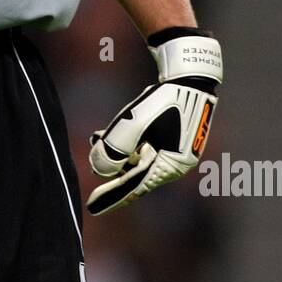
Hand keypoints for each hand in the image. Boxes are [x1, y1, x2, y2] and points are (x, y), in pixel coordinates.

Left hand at [87, 32, 221, 214]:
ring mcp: (176, 151)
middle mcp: (176, 163)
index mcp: (172, 165)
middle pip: (136, 174)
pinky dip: (127, 144)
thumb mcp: (134, 121)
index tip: (93, 207)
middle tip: (91, 171)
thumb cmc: (165, 98)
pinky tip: (108, 134)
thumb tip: (99, 170)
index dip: (112, 196)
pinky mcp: (173, 139)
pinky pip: (145, 149)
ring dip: (117, 152)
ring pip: (139, 160)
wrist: (190, 75)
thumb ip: (114, 147)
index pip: (136, 186)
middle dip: (112, 170)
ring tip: (95, 140)